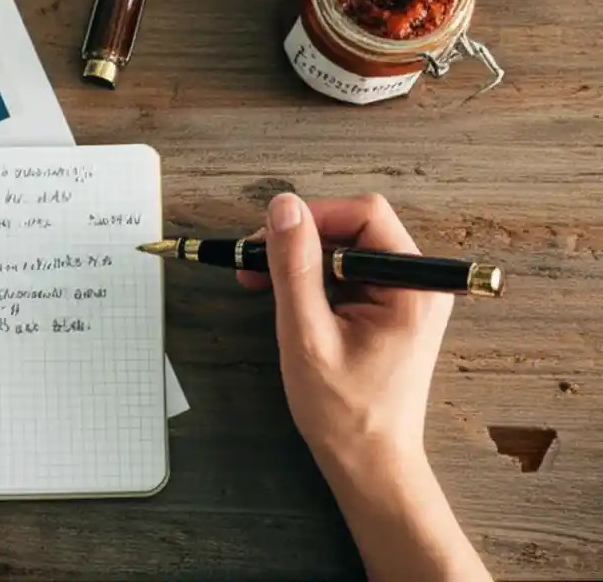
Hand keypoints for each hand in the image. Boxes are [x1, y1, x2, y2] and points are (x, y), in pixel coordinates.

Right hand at [237, 192, 451, 467]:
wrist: (368, 463)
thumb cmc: (344, 412)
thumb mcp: (307, 335)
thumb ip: (294, 267)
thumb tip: (283, 207)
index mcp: (412, 286)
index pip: (365, 215)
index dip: (313, 216)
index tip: (268, 236)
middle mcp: (417, 283)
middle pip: (355, 228)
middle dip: (300, 238)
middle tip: (253, 262)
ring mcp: (404, 297)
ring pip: (345, 249)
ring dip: (300, 259)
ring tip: (258, 282)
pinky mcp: (388, 311)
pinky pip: (346, 274)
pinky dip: (310, 278)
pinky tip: (282, 297)